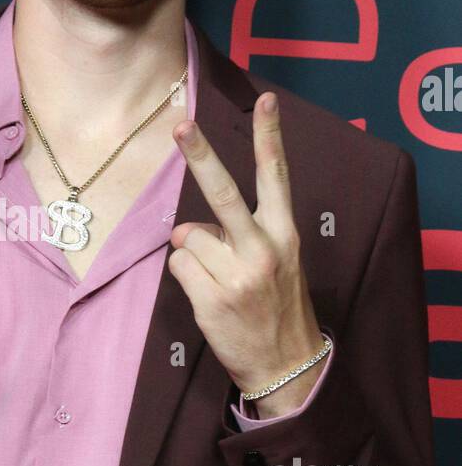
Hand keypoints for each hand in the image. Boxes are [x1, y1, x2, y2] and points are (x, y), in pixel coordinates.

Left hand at [168, 92, 324, 411]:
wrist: (287, 366)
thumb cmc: (275, 308)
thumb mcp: (273, 264)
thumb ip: (234, 236)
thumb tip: (186, 229)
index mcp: (284, 234)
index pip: (277, 176)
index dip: (270, 136)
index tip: (267, 99)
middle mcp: (263, 249)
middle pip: (222, 193)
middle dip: (199, 155)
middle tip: (179, 125)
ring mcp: (237, 275)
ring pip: (187, 237)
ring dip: (192, 255)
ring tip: (218, 281)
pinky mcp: (212, 299)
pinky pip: (178, 267)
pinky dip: (184, 277)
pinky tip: (208, 298)